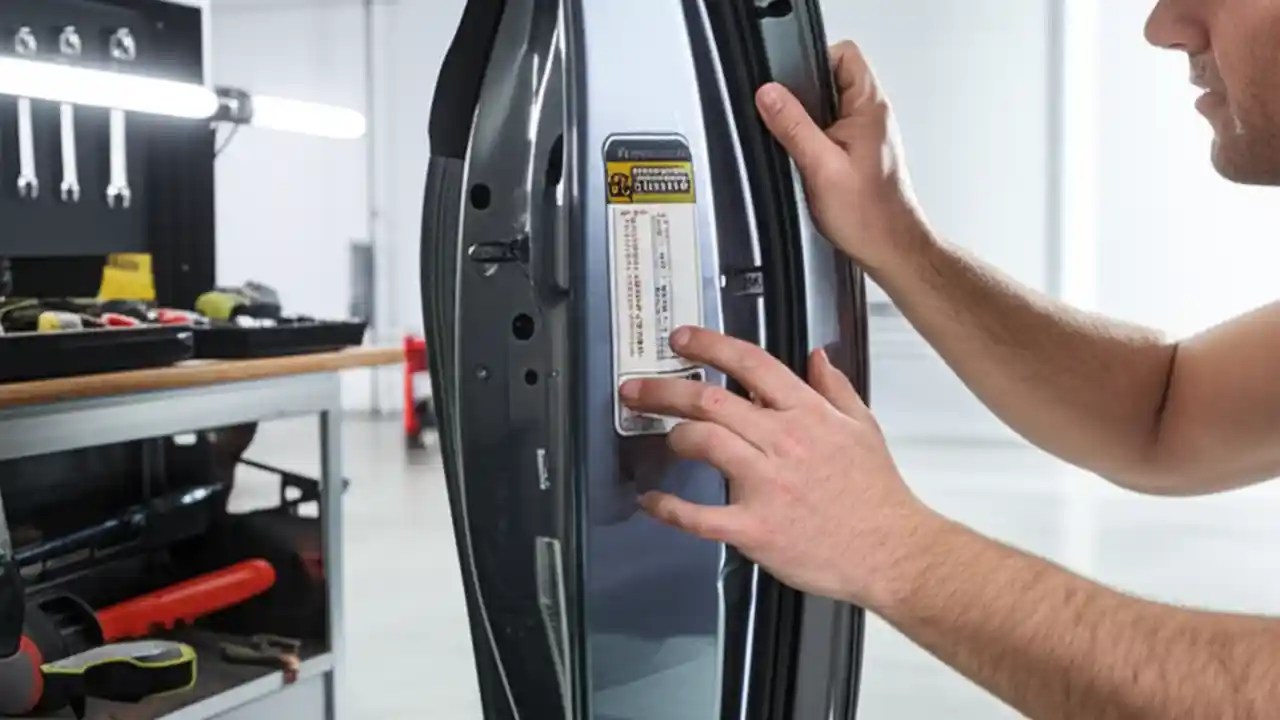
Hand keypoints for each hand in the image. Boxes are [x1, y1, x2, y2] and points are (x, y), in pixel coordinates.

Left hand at [619, 326, 939, 610]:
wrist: (892, 551)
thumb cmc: (877, 494)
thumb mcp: (862, 427)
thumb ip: (834, 388)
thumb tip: (816, 356)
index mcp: (807, 414)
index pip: (751, 364)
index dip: (710, 346)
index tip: (681, 339)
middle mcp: (783, 441)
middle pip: (711, 400)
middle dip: (665, 390)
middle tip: (636, 390)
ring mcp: (766, 485)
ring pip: (703, 442)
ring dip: (673, 437)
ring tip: (662, 438)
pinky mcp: (755, 528)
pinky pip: (699, 515)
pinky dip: (668, 508)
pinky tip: (652, 502)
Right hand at [755, 40, 929, 271]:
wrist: (890, 249)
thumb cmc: (870, 215)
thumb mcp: (821, 167)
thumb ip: (793, 126)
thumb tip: (768, 94)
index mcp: (870, 108)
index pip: (845, 55)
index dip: (814, 61)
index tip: (791, 86)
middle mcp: (872, 116)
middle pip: (833, 78)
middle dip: (804, 95)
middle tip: (792, 123)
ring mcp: (867, 134)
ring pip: (829, 107)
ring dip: (809, 122)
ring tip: (802, 148)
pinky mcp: (859, 153)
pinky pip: (831, 131)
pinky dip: (815, 141)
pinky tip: (809, 164)